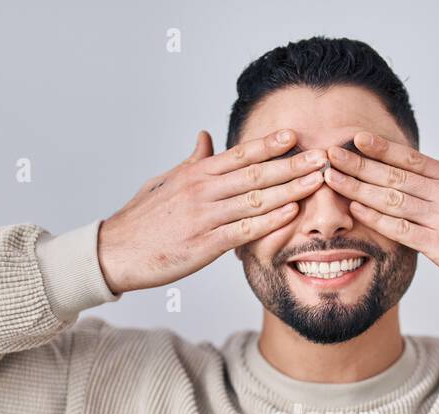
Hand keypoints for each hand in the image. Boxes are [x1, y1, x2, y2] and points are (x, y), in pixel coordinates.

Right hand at [96, 129, 328, 293]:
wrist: (116, 251)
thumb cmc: (142, 218)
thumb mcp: (165, 181)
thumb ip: (192, 161)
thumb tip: (207, 136)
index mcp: (195, 174)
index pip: (238, 155)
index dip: (268, 145)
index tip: (294, 136)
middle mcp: (202, 191)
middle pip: (254, 174)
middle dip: (291, 164)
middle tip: (321, 156)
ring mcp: (205, 217)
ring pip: (254, 200)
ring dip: (289, 189)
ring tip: (317, 181)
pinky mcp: (205, 245)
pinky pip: (244, 230)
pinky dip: (270, 221)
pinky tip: (291, 212)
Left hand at [323, 132, 438, 309]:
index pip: (414, 158)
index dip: (383, 148)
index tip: (357, 139)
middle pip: (396, 175)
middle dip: (359, 164)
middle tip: (331, 155)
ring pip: (393, 199)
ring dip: (359, 189)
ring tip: (333, 180)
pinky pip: (402, 229)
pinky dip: (377, 219)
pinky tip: (357, 210)